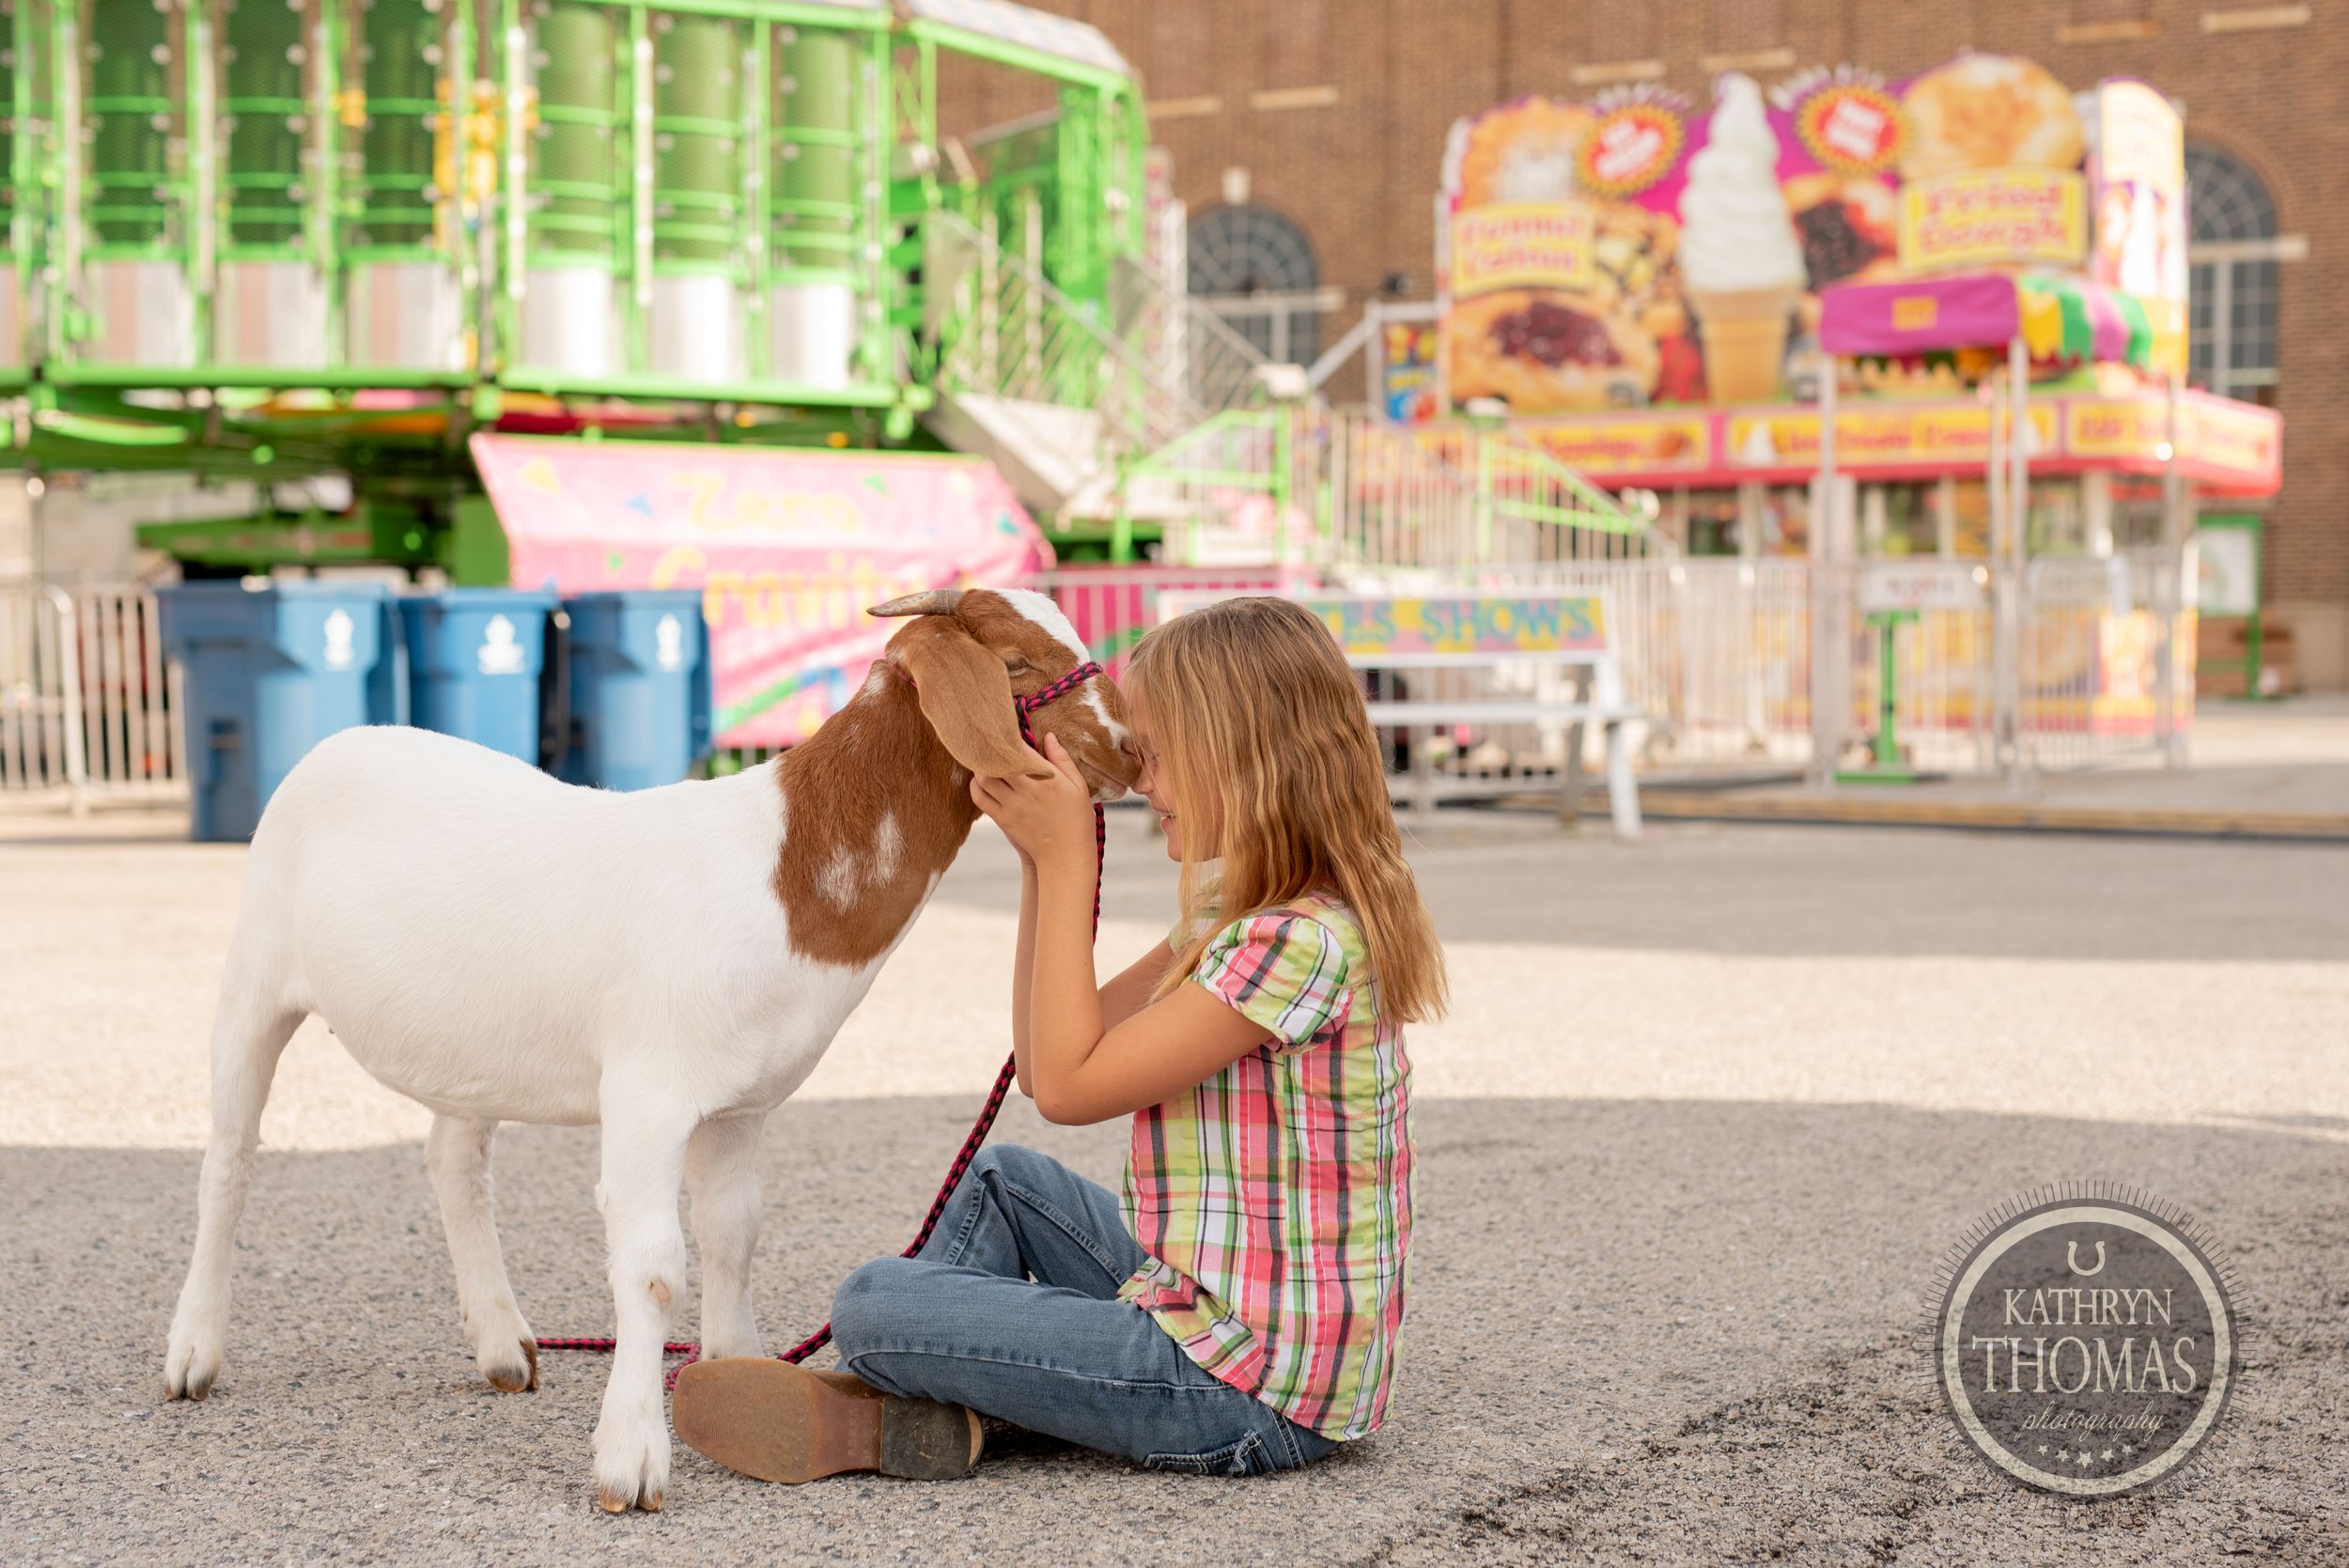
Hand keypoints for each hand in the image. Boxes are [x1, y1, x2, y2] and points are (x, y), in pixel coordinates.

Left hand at [972, 734, 1093, 873]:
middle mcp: (1025, 791)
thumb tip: (1049, 736)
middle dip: (991, 749)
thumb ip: (1062, 759)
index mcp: (1046, 779)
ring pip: (983, 778)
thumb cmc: (1076, 818)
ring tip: (986, 759)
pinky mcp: (1002, 819)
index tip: (1008, 729)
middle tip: (991, 741)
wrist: (1065, 855)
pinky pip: (980, 797)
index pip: (1019, 749)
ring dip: (981, 766)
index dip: (1010, 736)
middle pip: (996, 761)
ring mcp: (1011, 806)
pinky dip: (976, 785)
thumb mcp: (1078, 786)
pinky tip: (982, 779)